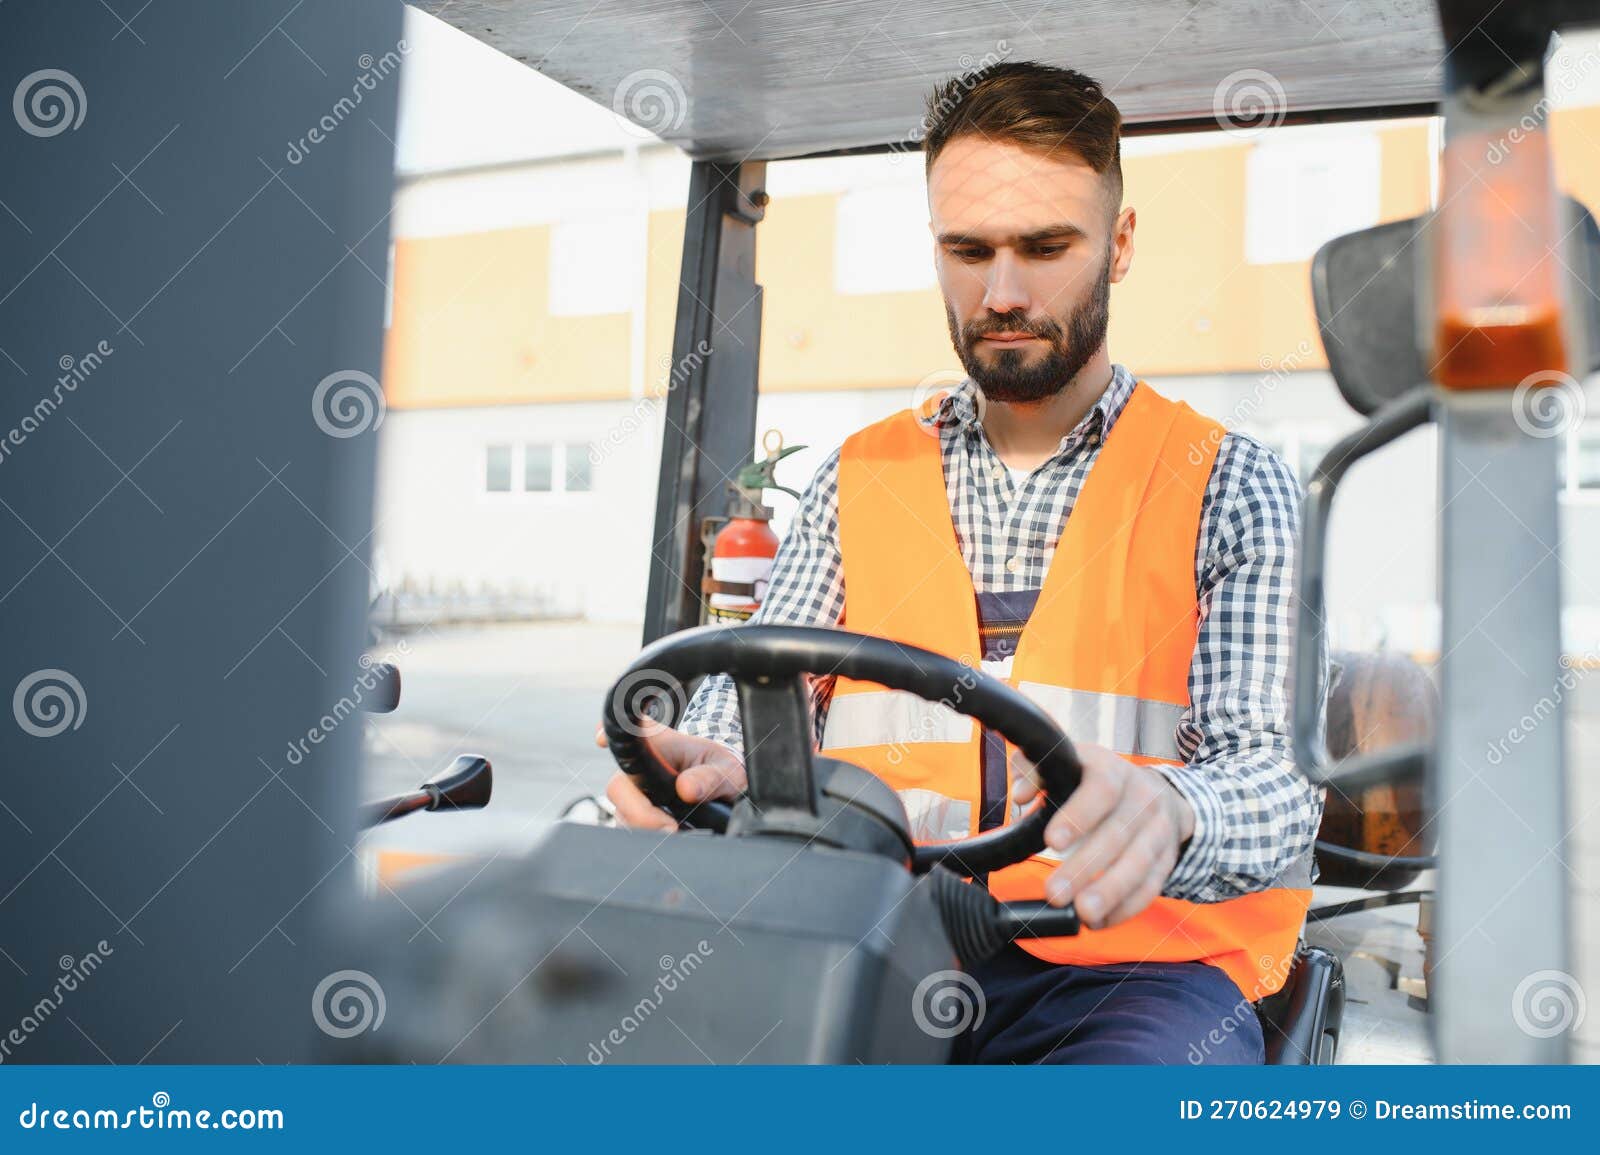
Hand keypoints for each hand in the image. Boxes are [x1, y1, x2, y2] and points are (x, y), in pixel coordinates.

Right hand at [595, 719, 746, 830]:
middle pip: (618, 788)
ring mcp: (631, 793)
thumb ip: (709, 778)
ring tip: (678, 830)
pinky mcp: (633, 816)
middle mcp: (637, 766)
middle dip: (640, 813)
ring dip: (648, 829)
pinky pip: (631, 832)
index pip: (626, 733)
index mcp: (657, 742)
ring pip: (623, 816)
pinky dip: (651, 838)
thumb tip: (686, 789)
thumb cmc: (717, 770)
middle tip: (671, 827)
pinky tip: (673, 835)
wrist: (719, 788)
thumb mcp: (724, 769)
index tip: (602, 739)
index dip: (608, 735)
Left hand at [1011, 741, 1194, 929]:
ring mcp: (1159, 830)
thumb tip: (1022, 795)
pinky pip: (1151, 886)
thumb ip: (1036, 773)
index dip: (1078, 815)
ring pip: (1138, 864)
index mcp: (1112, 770)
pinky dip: (1125, 907)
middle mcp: (1142, 798)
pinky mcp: (1166, 859)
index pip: (1102, 789)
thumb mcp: (1067, 763)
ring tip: (1083, 914)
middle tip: (1055, 893)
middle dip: (1085, 867)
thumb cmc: (1094, 780)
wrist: (1156, 791)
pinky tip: (1099, 921)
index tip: (1051, 842)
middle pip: (1117, 834)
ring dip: (1110, 892)